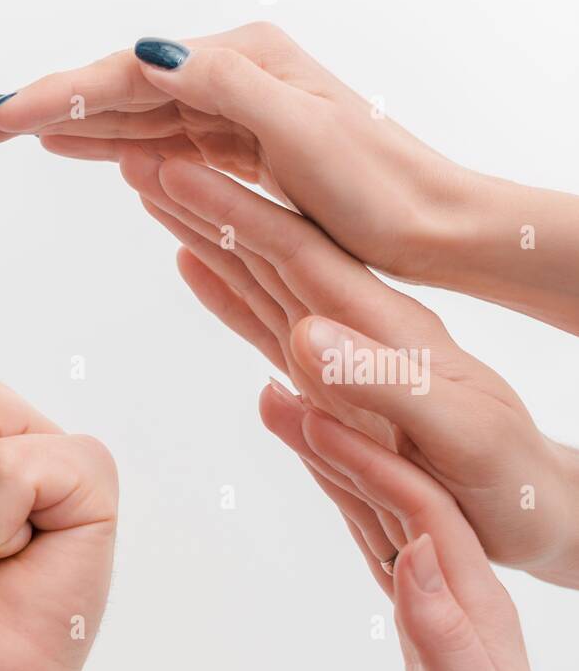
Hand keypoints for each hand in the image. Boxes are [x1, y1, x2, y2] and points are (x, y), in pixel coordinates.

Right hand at [0, 23, 578, 327]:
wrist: (429, 224)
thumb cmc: (378, 187)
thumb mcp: (304, 132)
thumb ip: (225, 86)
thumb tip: (147, 53)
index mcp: (242, 63)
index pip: (128, 74)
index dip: (57, 96)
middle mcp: (232, 77)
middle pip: (118, 88)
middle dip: (44, 106)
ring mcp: (232, 113)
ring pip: (131, 115)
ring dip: (68, 124)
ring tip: (6, 133)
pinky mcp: (237, 150)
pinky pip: (158, 142)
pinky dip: (110, 145)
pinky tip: (78, 149)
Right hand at [125, 153, 578, 587]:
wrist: (530, 510)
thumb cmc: (505, 480)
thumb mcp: (459, 435)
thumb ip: (384, 385)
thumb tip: (305, 337)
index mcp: (382, 330)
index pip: (293, 253)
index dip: (230, 210)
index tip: (170, 169)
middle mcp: (354, 330)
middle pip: (265, 248)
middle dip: (203, 201)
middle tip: (140, 160)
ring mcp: (339, 354)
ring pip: (258, 277)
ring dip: (206, 232)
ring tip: (158, 193)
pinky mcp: (329, 386)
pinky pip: (264, 325)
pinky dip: (226, 292)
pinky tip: (200, 270)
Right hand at [267, 408, 578, 670]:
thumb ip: (448, 642)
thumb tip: (416, 555)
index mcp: (473, 604)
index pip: (417, 507)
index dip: (366, 457)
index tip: (312, 412)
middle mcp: (456, 585)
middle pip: (394, 485)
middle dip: (339, 430)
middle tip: (277, 383)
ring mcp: (434, 595)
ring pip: (377, 502)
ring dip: (332, 449)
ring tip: (280, 404)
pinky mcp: (413, 612)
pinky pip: (370, 535)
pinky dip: (339, 493)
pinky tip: (315, 467)